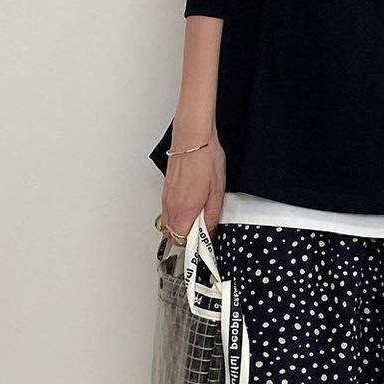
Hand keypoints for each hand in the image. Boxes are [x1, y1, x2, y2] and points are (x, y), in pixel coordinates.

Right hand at [160, 122, 225, 243]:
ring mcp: (166, 197)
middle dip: (188, 237)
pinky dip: (178, 213)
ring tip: (199, 213)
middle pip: (174, 235)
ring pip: (169, 223)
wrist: (193, 138)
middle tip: (204, 229)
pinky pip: (168, 210)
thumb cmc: (206, 159)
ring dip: (183, 224)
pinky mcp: (166, 189)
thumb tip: (210, 232)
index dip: (195, 245)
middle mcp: (171, 206)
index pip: (183, 241)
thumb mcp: (217, 191)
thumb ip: (212, 215)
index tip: (205, 244)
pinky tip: (192, 202)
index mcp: (184, 210)